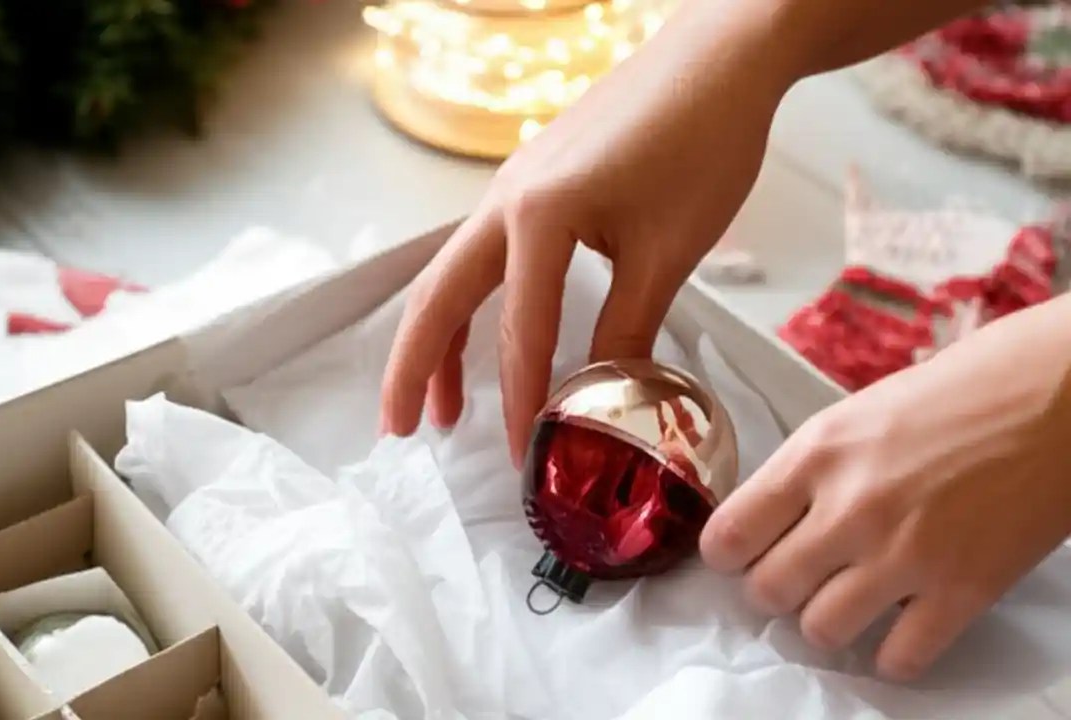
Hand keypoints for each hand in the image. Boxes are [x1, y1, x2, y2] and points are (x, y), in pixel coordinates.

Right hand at [379, 0, 799, 464]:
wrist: (719, 55)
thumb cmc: (701, 139)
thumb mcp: (667, 250)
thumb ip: (627, 330)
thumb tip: (605, 397)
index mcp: (539, 215)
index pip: (519, 331)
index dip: (520, 399)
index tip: (518, 454)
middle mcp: (506, 198)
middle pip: (439, 297)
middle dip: (414, 368)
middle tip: (398, 428)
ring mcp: (513, 186)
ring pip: (454, 274)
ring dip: (441, 339)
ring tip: (440, 404)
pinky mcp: (532, 181)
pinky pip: (483, 252)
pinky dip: (475, 303)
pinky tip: (492, 330)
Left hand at [700, 295, 1070, 680]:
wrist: (1057, 395)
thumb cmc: (961, 391)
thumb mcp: (857, 415)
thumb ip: (811, 470)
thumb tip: (771, 520)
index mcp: (818, 455)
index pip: (730, 533)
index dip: (727, 554)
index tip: (739, 556)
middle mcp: (851, 508)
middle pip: (767, 589)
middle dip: (774, 589)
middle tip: (794, 578)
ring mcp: (907, 554)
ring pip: (821, 630)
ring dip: (826, 623)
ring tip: (844, 603)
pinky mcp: (963, 591)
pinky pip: (900, 658)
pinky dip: (891, 655)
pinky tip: (898, 631)